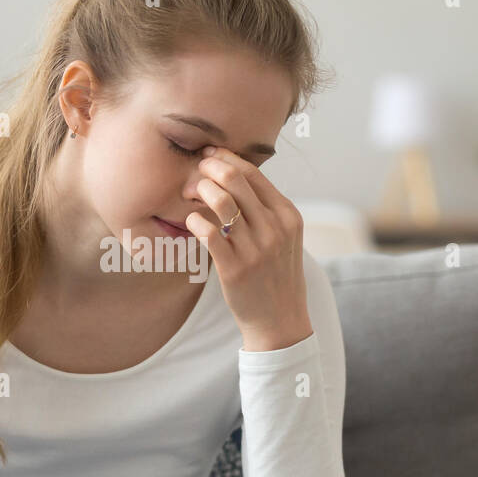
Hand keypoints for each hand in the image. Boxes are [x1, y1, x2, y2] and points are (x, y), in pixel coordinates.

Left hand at [183, 146, 312, 351]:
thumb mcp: (285, 238)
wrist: (280, 321)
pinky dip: (194, 220)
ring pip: (221, 202)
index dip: (226, 158)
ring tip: (190, 195)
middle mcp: (274, 229)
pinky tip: (191, 221)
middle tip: (195, 171)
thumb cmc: (276, 275)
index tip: (209, 154)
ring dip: (199, 190)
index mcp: (288, 216)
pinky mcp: (234, 269)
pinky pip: (207, 232)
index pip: (254, 173)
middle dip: (209, 168)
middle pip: (235, 180)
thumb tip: (235, 177)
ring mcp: (255, 249)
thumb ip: (266, 210)